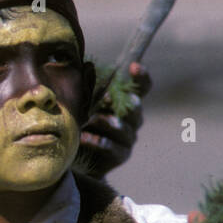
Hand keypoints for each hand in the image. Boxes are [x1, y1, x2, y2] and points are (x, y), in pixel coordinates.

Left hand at [78, 62, 150, 177]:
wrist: (80, 158)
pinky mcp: (121, 154)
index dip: (142, 76)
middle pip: (136, 107)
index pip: (142, 87)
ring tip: (88, 120)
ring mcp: (128, 137)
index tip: (133, 66)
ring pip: (122, 127)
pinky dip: (97, 141)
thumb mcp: (85, 102)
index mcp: (127, 101)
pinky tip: (83, 138)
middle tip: (105, 98)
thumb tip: (83, 64)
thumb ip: (89, 86)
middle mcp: (133, 118)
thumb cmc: (83, 122)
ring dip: (104, 122)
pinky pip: (112, 147)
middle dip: (122, 101)